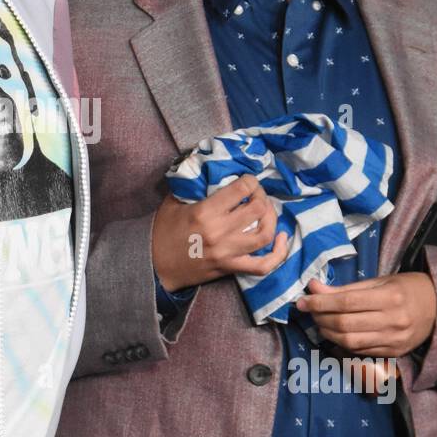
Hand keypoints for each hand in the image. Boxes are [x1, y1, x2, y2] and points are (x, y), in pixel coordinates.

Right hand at [152, 176, 289, 290]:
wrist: (155, 266)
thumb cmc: (162, 231)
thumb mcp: (172, 201)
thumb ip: (192, 184)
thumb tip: (209, 168)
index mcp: (205, 212)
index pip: (242, 189)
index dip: (250, 180)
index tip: (247, 181)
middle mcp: (220, 232)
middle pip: (259, 210)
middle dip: (262, 197)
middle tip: (257, 195)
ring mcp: (227, 253)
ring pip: (265, 234)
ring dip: (272, 219)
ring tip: (267, 212)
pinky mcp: (230, 268)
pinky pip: (263, 265)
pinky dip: (278, 254)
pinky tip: (281, 239)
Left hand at [295, 272, 436, 355]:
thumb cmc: (405, 288)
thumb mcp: (378, 281)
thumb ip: (346, 288)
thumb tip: (313, 287)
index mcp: (390, 297)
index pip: (345, 302)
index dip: (319, 303)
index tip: (302, 301)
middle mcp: (392, 321)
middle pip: (344, 324)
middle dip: (319, 318)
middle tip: (308, 310)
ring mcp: (393, 341)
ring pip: (349, 342)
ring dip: (327, 333)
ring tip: (319, 322)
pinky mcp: (392, 354)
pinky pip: (359, 351)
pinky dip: (341, 343)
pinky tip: (335, 334)